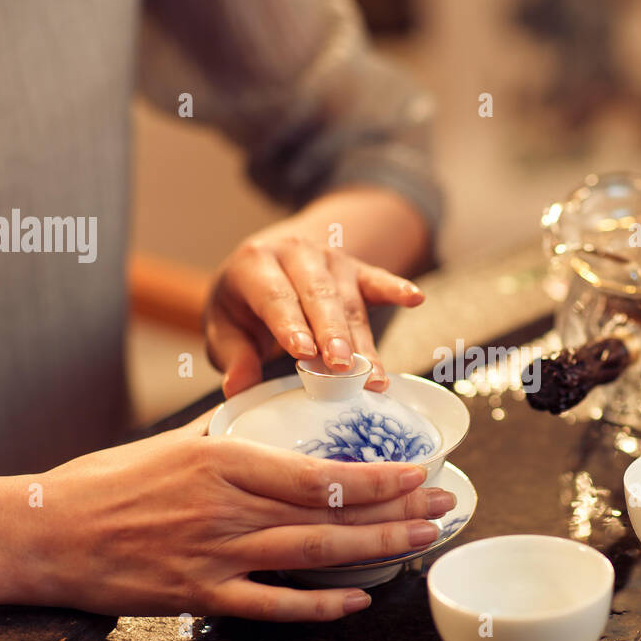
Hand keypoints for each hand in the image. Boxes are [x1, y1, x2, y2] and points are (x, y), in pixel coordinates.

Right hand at [15, 412, 453, 621]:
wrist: (40, 533)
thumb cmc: (101, 484)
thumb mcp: (171, 445)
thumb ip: (227, 439)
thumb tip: (265, 427)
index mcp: (224, 459)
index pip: (320, 470)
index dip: (378, 475)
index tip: (420, 470)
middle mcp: (228, 506)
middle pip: (332, 511)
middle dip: (398, 510)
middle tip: (446, 504)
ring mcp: (215, 555)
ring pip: (314, 553)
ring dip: (376, 549)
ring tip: (423, 542)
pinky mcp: (197, 596)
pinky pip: (270, 604)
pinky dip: (316, 605)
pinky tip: (354, 599)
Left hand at [206, 221, 424, 397]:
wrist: (268, 264)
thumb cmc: (244, 304)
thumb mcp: (225, 325)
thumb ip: (233, 354)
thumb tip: (238, 387)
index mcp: (254, 263)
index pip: (275, 296)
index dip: (290, 324)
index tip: (304, 352)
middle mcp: (295, 253)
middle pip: (318, 295)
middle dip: (332, 332)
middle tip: (341, 366)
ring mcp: (330, 259)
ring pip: (349, 301)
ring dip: (362, 340)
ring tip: (373, 376)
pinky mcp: (356, 270)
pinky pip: (378, 280)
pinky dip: (396, 289)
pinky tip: (415, 298)